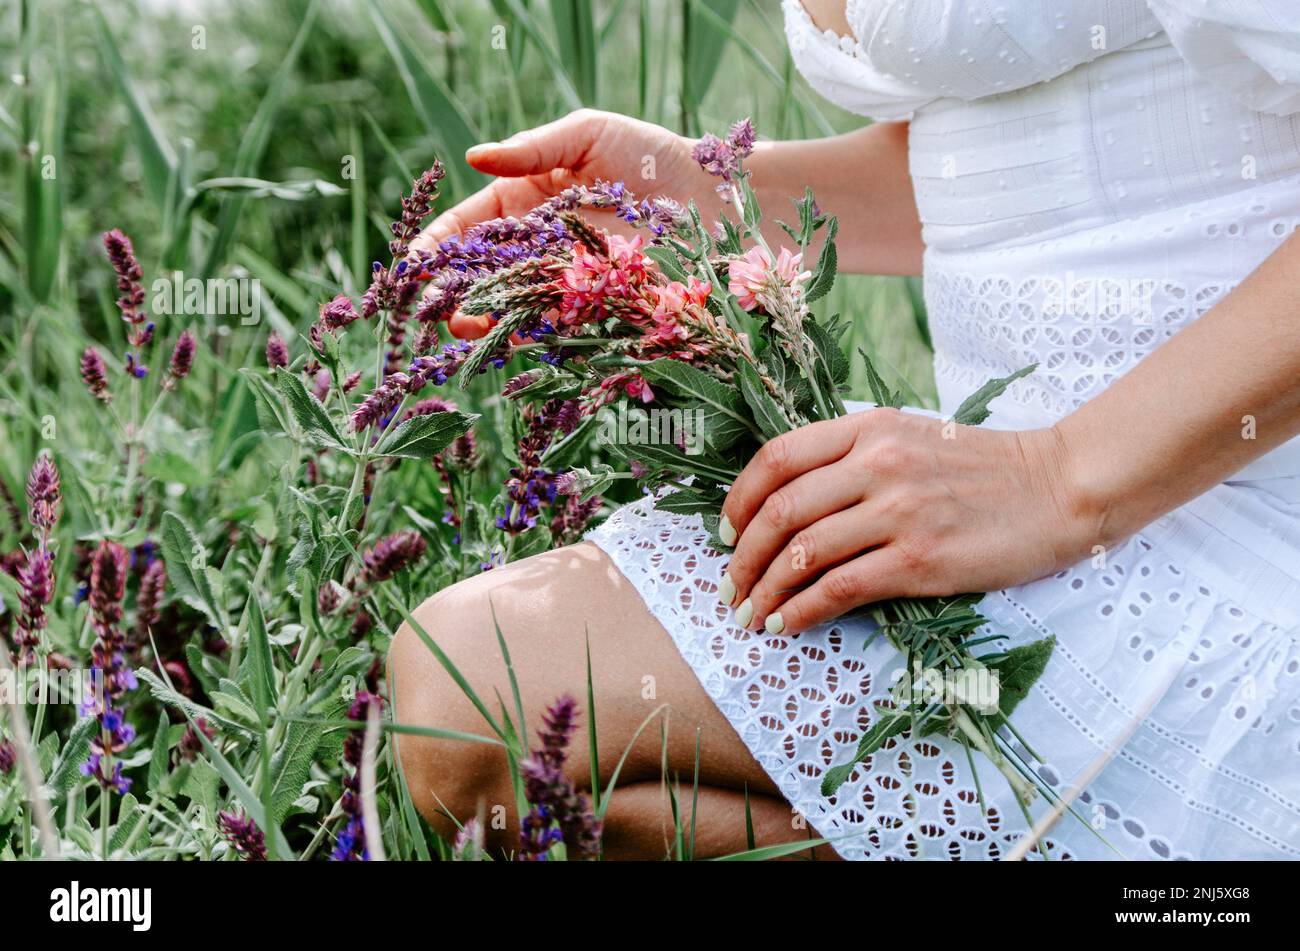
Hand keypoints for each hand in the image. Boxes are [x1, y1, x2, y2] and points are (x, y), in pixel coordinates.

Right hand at [413, 109, 719, 335]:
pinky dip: (530, 335)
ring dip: (483, 320)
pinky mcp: (595, 307)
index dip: (439, 244)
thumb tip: (473, 156)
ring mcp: (564, 280)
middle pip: (482, 274)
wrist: (712, 196)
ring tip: (463, 327)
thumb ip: (532, 150)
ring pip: (512, 305)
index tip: (414, 263)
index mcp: (524, 201)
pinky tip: (509, 339)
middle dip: (452, 291)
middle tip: (431, 307)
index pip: (469, 225)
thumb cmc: (649, 155)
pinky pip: (557, 326)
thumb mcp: (587, 134)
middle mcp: (538, 246)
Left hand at [717, 409, 1084, 634]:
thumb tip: (786, 499)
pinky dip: (800, 610)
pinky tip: (785, 623)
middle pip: (780, 511)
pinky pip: (839, 588)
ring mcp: (899, 511)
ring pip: (803, 553)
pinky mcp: (921, 558)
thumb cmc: (982, 468)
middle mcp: (877, 464)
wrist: (1059, 488)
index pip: (777, 459)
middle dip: (742, 555)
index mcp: (868, 428)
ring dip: (765, 589)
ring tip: (751, 612)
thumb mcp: (909, 436)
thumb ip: (851, 456)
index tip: (725, 533)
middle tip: (730, 586)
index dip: (739, 500)